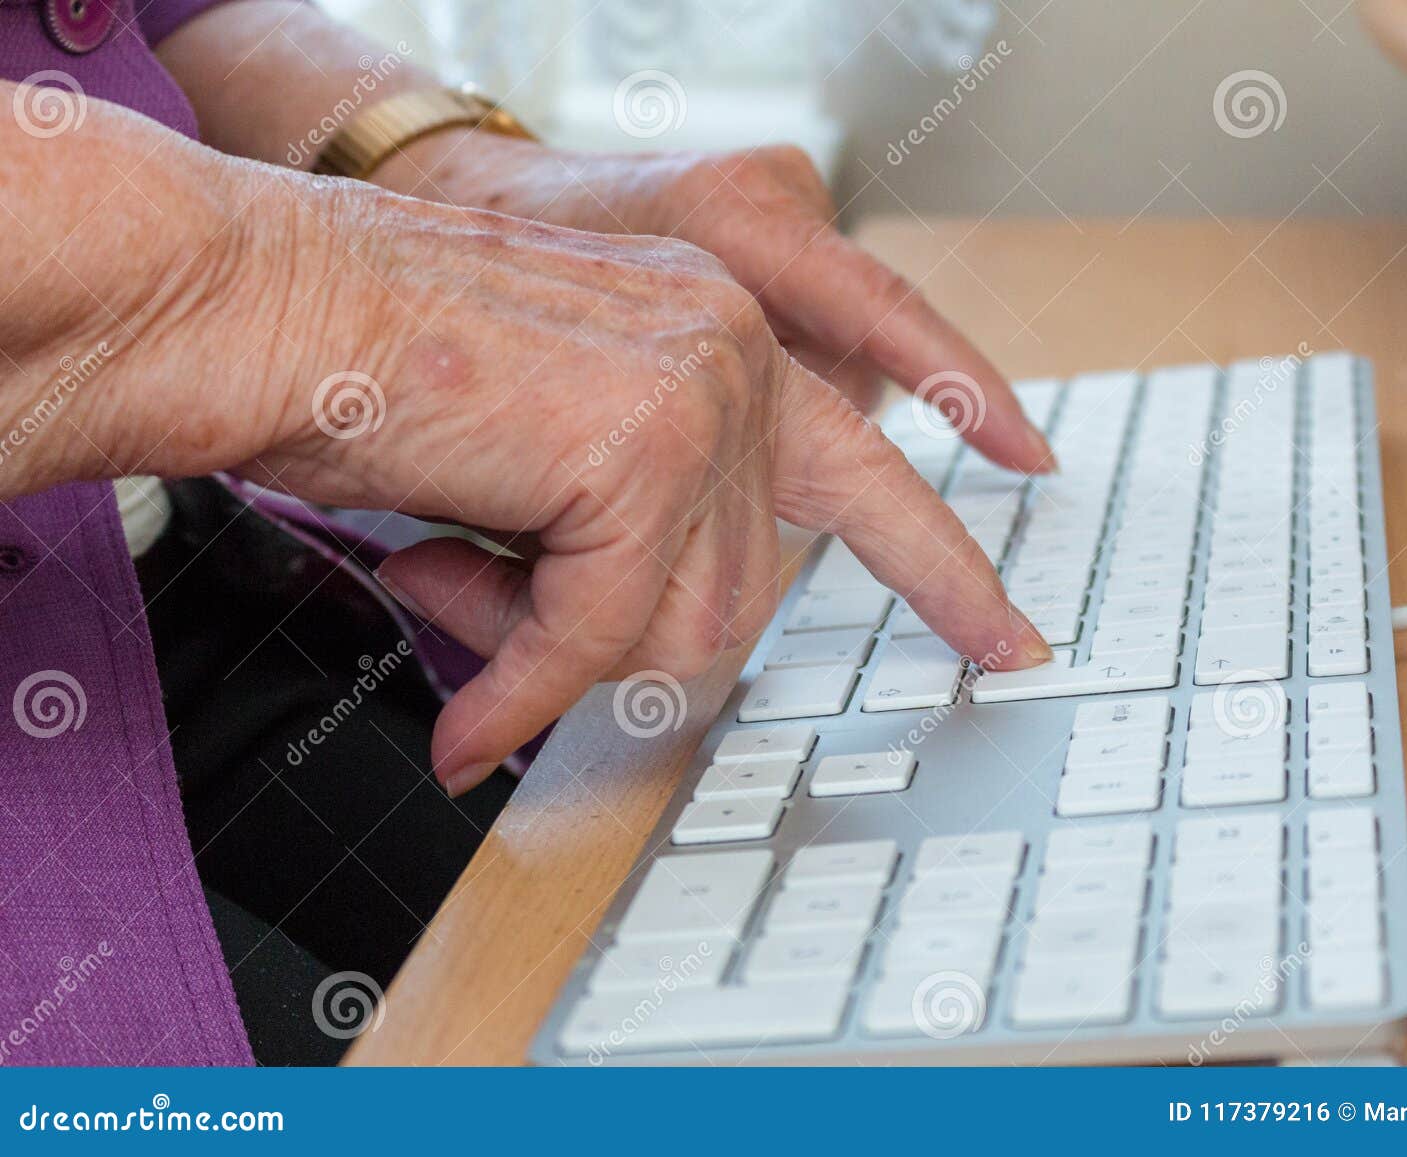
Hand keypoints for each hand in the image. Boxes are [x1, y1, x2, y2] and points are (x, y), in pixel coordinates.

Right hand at [81, 170, 1051, 795]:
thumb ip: (631, 532)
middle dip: (619, 641)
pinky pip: (604, 637)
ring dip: (557, 651)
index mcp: (721, 330)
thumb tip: (653, 650)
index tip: (1005, 637)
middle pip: (751, 591)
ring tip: (451, 582)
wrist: (250, 300)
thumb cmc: (369, 372)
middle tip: (493, 613)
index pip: (869, 466)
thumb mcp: (541, 453)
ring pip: (684, 624)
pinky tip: (471, 718)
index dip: (945, 566)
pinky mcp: (642, 446)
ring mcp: (700, 387)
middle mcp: (733, 344)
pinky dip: (526, 692)